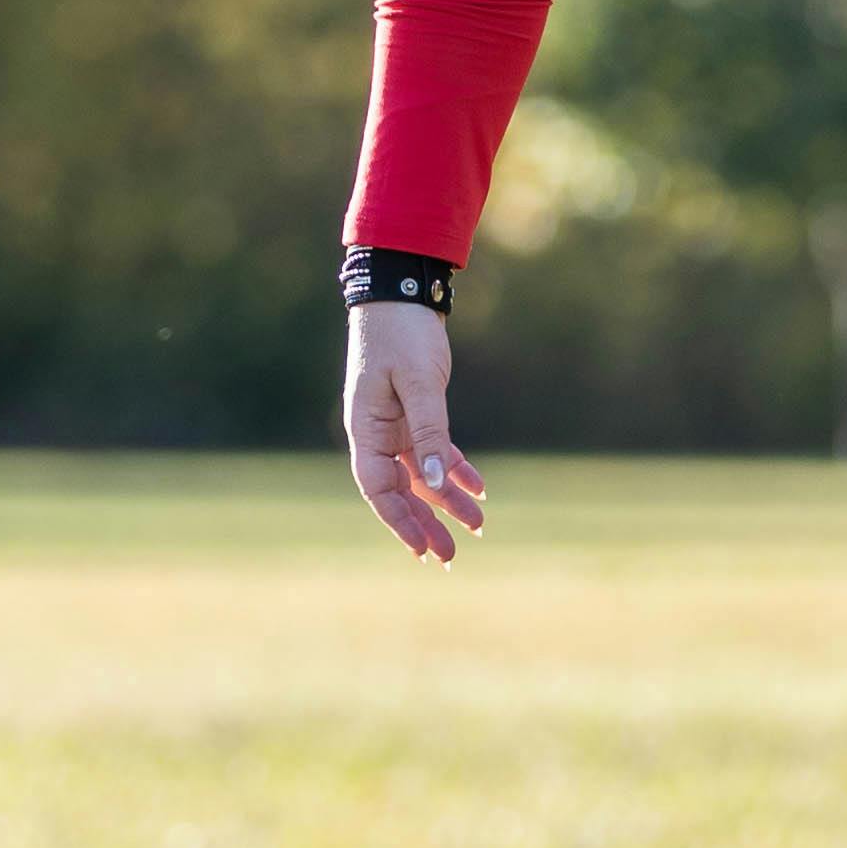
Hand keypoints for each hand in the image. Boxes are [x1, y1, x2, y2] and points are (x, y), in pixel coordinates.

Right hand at [344, 301, 485, 563]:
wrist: (402, 290)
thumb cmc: (402, 332)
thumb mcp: (418, 382)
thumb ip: (428, 431)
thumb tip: (435, 484)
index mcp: (366, 427)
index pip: (378, 487)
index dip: (399, 521)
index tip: (422, 550)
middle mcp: (377, 431)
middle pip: (400, 489)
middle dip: (425, 523)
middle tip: (451, 557)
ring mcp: (396, 422)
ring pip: (423, 473)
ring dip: (447, 501)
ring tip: (477, 527)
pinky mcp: (417, 410)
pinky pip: (436, 450)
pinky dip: (456, 469)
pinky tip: (480, 489)